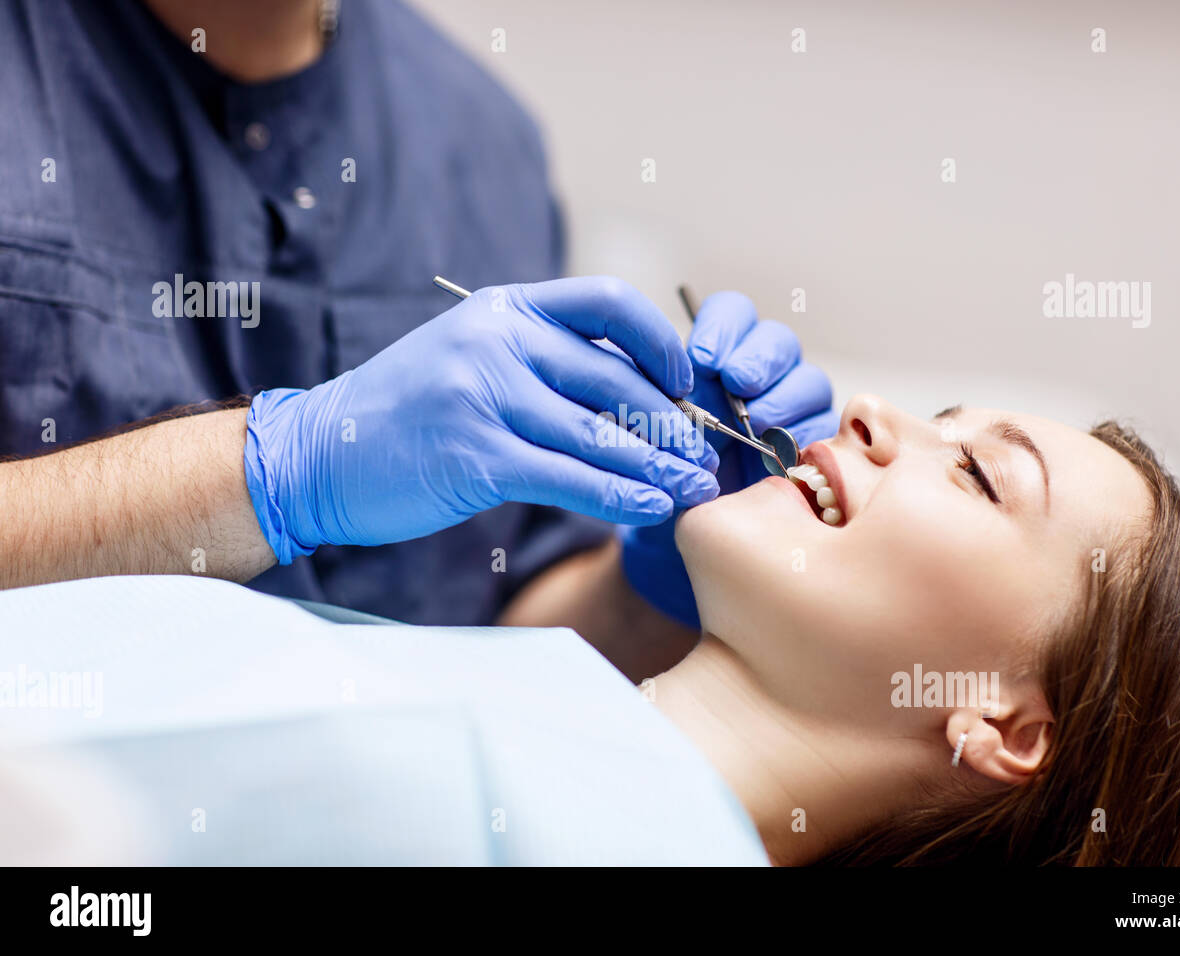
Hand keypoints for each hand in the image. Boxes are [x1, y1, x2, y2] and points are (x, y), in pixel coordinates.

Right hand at [243, 277, 719, 563]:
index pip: (606, 304)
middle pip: (615, 379)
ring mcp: (484, 396)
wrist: (319, 453)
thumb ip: (542, 360)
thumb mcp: (471, 356)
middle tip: (704, 458)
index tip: (686, 384)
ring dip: (657, 468)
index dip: (659, 342)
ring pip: (599, 434)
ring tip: (692, 491)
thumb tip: (633, 393)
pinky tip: (649, 509)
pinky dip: (617, 496)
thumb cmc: (407, 410)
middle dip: (671, 425)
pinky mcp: (476, 455)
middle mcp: (496, 341)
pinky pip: (569, 477)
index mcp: (503, 308)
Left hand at [620, 291, 835, 626]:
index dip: (722, 328)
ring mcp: (792, 415)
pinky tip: (784, 452)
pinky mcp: (816, 451)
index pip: (730, 317)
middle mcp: (758, 381)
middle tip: (738, 383)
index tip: (701, 359)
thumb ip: (657, 410)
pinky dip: (808, 432)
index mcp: (714, 363)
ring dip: (784, 394)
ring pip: (806, 377)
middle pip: (775, 341)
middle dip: (758, 356)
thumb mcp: (648, 440)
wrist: (681, 549)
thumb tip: (656, 385)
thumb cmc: (662, 484)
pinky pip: (826, 427)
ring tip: (759, 422)